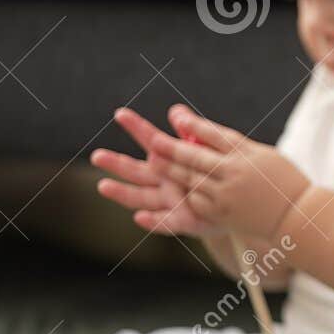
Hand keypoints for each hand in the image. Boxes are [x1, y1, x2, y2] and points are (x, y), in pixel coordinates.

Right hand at [92, 107, 221, 237]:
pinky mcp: (183, 221)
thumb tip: (175, 110)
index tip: (121, 113)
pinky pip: (166, 223)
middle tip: (97, 155)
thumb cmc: (217, 173)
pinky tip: (138, 217)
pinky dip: (152, 221)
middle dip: (116, 163)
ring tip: (103, 186)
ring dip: (122, 192)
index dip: (137, 126)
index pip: (150, 140)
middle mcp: (164, 181)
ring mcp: (170, 202)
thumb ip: (192, 131)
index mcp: (170, 160)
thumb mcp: (207, 149)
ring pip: (141, 198)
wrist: (236, 203)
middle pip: (136, 171)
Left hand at [146, 104, 310, 241]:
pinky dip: (186, 192)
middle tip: (151, 140)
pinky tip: (176, 186)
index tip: (175, 117)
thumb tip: (204, 131)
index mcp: (246, 154)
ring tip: (154, 161)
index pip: (213, 135)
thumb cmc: (282, 180)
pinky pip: (197, 201)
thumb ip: (234, 145)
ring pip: (191, 179)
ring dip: (170, 170)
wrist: (296, 216)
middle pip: (195, 157)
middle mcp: (234, 173)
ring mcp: (227, 195)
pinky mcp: (222, 215)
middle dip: (170, 148)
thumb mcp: (263, 154)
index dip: (192, 126)